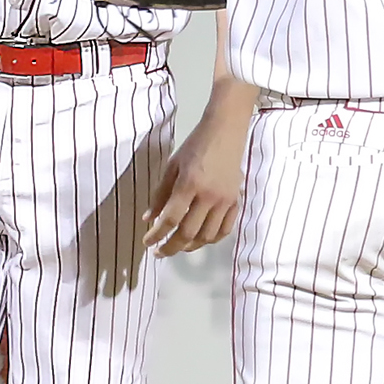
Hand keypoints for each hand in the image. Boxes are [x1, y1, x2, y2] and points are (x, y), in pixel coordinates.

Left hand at [143, 110, 248, 256]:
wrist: (225, 132)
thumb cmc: (195, 145)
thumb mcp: (172, 165)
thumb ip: (160, 193)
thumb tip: (149, 218)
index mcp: (190, 184)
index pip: (171, 218)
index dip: (157, 234)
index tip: (147, 242)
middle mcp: (209, 196)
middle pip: (188, 233)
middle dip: (171, 247)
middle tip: (159, 252)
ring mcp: (225, 201)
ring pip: (207, 236)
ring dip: (190, 246)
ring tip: (178, 246)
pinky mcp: (235, 202)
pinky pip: (224, 230)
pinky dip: (211, 239)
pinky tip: (199, 240)